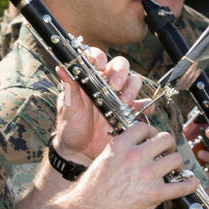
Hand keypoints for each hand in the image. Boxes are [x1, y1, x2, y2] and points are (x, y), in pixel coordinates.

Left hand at [53, 49, 144, 163]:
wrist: (79, 152)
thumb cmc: (70, 127)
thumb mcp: (68, 108)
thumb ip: (68, 88)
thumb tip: (61, 68)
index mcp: (89, 79)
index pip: (97, 57)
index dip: (100, 57)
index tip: (100, 66)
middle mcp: (106, 84)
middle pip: (120, 65)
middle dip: (121, 73)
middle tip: (115, 87)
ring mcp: (119, 98)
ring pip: (133, 81)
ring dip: (132, 89)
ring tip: (124, 103)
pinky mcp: (129, 112)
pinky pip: (144, 104)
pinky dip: (146, 106)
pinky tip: (142, 111)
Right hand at [63, 124, 197, 208]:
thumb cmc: (93, 188)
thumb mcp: (103, 158)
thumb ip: (121, 149)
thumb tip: (134, 145)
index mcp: (121, 145)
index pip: (144, 127)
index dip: (152, 132)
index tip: (153, 138)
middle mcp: (136, 156)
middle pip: (165, 139)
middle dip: (169, 145)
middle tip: (168, 152)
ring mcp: (146, 174)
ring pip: (175, 159)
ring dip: (177, 164)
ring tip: (175, 169)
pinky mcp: (154, 193)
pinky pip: (180, 186)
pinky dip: (190, 185)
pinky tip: (192, 183)